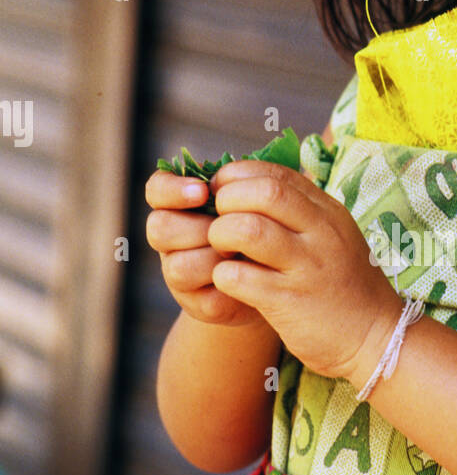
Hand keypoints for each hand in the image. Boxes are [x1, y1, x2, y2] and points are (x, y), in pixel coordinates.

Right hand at [144, 170, 268, 327]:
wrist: (280, 273)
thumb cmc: (265, 224)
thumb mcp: (257, 199)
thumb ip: (246, 182)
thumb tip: (246, 171)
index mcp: (179, 205)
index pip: (157, 189)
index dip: (173, 190)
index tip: (202, 190)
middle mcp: (171, 238)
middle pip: (159, 228)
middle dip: (197, 227)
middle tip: (228, 227)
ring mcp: (179, 271)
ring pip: (177, 265)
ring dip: (214, 257)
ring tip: (243, 251)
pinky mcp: (197, 303)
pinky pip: (203, 297)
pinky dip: (230, 284)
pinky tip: (250, 275)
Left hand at [207, 160, 404, 384]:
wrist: (377, 337)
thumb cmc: (345, 287)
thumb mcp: (333, 238)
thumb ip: (300, 214)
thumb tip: (251, 191)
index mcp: (328, 213)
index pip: (276, 175)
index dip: (239, 177)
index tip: (223, 193)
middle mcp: (321, 234)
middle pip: (264, 192)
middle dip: (228, 200)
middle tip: (220, 222)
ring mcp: (307, 268)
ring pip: (247, 230)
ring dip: (221, 235)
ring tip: (224, 251)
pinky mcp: (290, 302)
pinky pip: (240, 277)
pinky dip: (223, 276)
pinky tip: (230, 282)